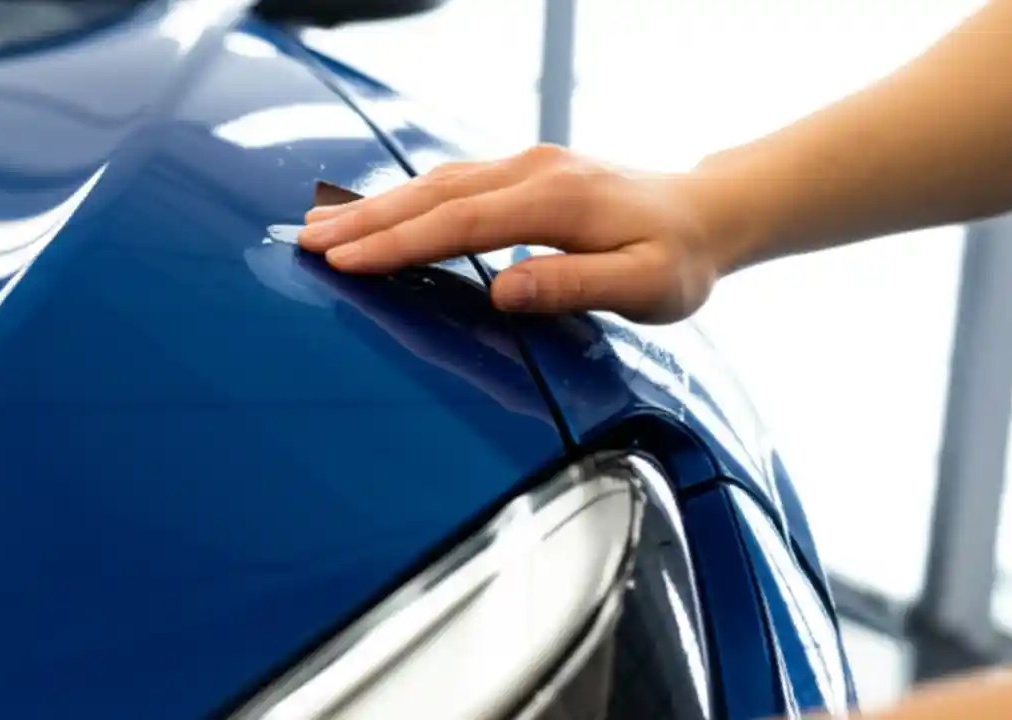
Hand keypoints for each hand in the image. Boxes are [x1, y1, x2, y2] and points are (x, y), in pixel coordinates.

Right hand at [298, 145, 729, 323]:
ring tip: (320, 226)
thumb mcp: (645, 286)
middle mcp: (533, 170)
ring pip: (434, 181)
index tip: (346, 263)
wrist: (707, 212)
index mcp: (557, 199)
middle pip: (431, 193)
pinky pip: (451, 180)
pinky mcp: (524, 172)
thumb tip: (501, 290)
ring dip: (375, 204)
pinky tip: (375, 210)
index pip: (459, 223)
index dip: (398, 244)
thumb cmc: (679, 258)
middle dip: (364, 219)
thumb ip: (573, 286)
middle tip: (304, 241)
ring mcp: (526, 165)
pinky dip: (405, 196)